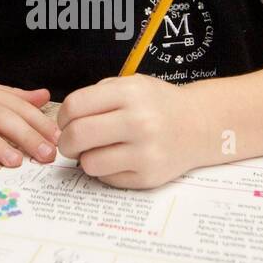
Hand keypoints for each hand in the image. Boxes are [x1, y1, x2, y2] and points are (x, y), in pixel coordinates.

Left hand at [57, 74, 203, 188]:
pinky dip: (105, 170)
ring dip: (86, 158)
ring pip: (89, 163)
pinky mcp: (149, 176)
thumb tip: (64, 122)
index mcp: (131, 93)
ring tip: (98, 150)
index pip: (75, 106)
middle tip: (71, 142)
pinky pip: (107, 178)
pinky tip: (118, 159)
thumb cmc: (158, 105)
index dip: (62, 116)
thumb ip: (98, 96)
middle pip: (77, 135)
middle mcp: (139, 122)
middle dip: (66, 142)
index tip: (66, 122)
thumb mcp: (132, 84)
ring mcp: (146, 152)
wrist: (199, 125)